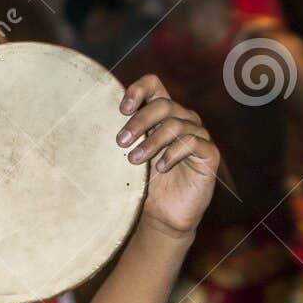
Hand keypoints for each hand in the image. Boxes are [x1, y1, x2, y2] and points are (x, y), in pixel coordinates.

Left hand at [117, 74, 219, 236]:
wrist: (162, 217)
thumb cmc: (144, 185)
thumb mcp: (128, 157)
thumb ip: (122, 137)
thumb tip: (93, 122)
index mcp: (162, 114)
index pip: (154, 85)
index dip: (139, 90)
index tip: (122, 109)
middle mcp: (182, 119)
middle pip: (163, 104)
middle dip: (140, 121)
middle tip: (120, 142)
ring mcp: (198, 135)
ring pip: (176, 125)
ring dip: (152, 142)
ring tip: (134, 160)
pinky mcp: (209, 154)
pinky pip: (193, 143)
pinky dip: (173, 153)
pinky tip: (160, 168)